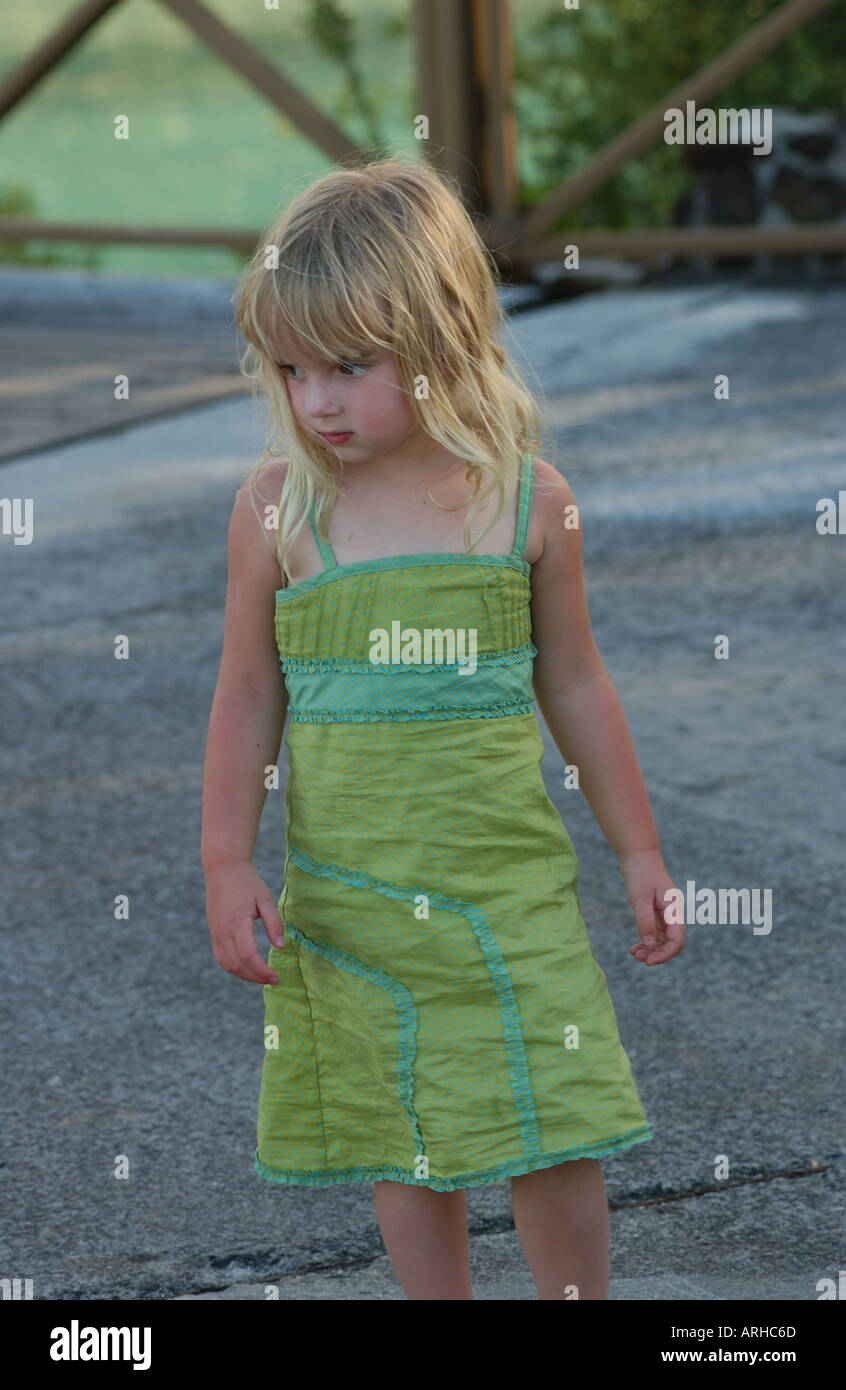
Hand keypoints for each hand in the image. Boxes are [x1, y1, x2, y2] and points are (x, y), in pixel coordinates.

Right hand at [204, 860, 285, 983]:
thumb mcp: (265, 899)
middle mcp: (222, 931)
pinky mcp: (213, 932)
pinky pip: (221, 957)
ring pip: (226, 964)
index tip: (276, 977)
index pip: (248, 955)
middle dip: (255, 977)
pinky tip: (247, 968)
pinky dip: (234, 967)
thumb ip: (274, 923)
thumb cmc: (247, 882)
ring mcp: (215, 933)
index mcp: (237, 922)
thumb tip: (281, 947)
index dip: (262, 970)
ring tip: (261, 976)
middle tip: (273, 980)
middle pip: (237, 965)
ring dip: (244, 975)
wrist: (223, 869)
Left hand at [617, 848, 684, 965]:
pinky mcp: (656, 912)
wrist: (638, 854)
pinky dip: (646, 941)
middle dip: (657, 954)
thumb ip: (645, 921)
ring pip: (662, 939)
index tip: (649, 962)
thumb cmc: (640, 872)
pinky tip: (634, 947)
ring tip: (634, 954)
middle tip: (637, 958)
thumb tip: (650, 944)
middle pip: (671, 942)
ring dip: (650, 949)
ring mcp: (665, 913)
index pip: (677, 940)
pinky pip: (655, 932)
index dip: (665, 954)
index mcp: (675, 910)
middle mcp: (673, 913)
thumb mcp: (640, 898)